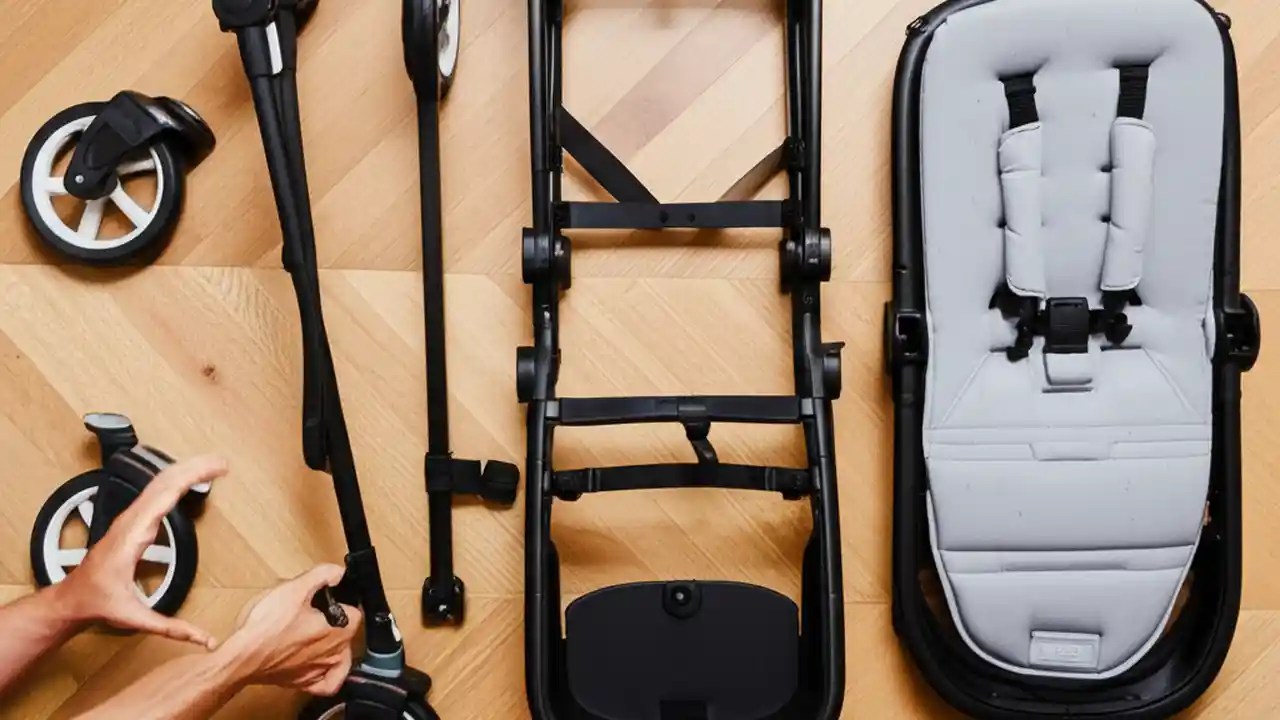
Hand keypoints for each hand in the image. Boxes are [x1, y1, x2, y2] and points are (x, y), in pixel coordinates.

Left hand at [53, 455, 227, 648]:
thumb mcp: (135, 618)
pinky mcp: (133, 522)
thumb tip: (205, 639)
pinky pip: (155, 493)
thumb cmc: (97, 602)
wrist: (71, 598)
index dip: (191, 478)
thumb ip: (172, 628)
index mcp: (133, 536)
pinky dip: (176, 481)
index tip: (215, 470)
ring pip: (159, 482)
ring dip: (186, 470)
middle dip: (195, 466)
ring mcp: (131, 519)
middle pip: (164, 480)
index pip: (164, 495)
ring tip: (213, 466)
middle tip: (223, 462)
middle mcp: (131, 521)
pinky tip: (188, 480)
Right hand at [218, 564, 361, 695]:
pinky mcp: (303, 683)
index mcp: (340, 630)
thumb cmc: (266, 626)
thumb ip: (322, 575)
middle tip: (312, 612)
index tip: (326, 598)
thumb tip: (338, 572)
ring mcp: (320, 670)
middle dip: (334, 621)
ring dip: (330, 644)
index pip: (355, 612)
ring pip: (338, 656)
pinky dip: (326, 673)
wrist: (242, 656)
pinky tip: (319, 664)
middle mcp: (335, 653)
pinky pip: (326, 682)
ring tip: (316, 634)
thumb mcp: (295, 588)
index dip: (340, 601)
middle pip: (346, 633)